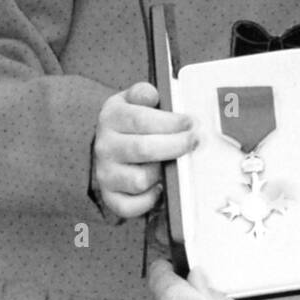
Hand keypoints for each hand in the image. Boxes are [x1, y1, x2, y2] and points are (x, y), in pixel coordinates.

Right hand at [93, 81, 193, 219]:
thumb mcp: (133, 101)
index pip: (140, 119)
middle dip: (176, 145)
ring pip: (140, 180)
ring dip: (162, 173)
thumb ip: (144, 93)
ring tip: (173, 163)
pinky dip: (149, 201)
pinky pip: (131, 206)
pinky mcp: (111, 197)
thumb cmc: (131, 124)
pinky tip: (159, 188)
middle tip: (194, 141)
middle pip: (143, 149)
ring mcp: (106, 174)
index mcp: (112, 118)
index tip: (191, 122)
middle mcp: (105, 146)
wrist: (110, 147)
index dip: (170, 122)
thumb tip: (150, 94)